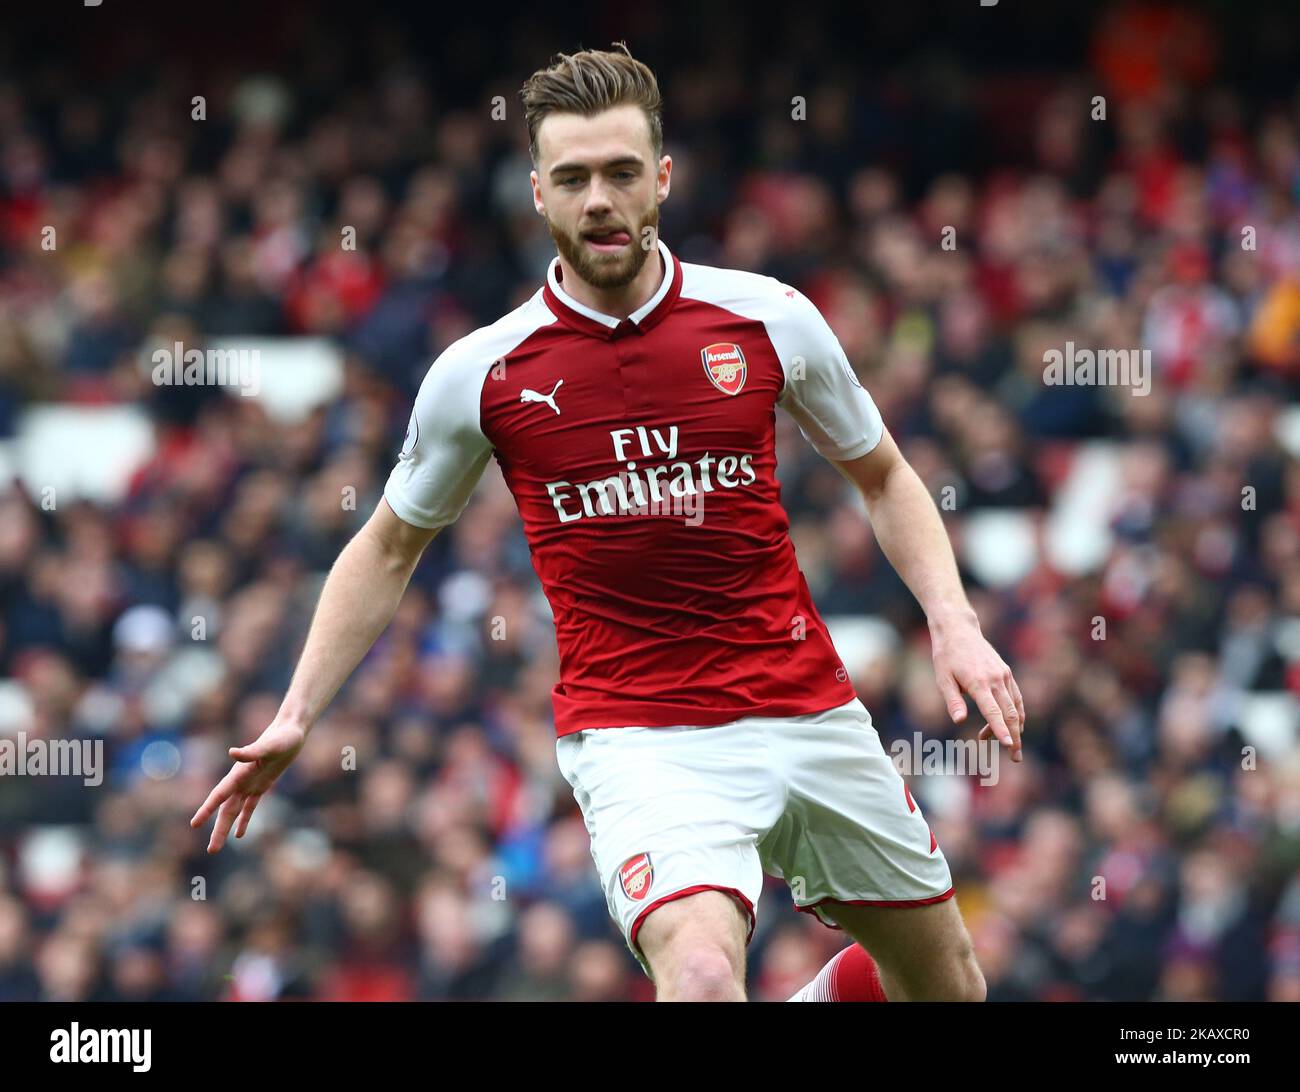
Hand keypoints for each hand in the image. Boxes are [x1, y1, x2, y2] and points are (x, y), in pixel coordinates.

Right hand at [190, 720, 306, 852]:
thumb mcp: (269, 746)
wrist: (290, 731)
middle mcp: (241, 781)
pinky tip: (239, 834)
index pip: (220, 795)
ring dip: (225, 828)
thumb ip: (251, 751)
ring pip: (234, 811)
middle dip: (217, 829)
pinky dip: (244, 820)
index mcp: (239, 774)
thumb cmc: (281, 737)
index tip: (195, 824)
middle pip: (225, 810)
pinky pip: (250, 807)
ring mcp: (250, 784)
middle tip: (211, 851)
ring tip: (216, 847)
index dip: (207, 809)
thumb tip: (231, 753)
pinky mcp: (262, 786)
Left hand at [929, 610, 1025, 761]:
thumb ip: (952, 700)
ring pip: (1016, 708)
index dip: (1001, 730)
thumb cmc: (946, 656)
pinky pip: (1016, 698)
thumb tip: (960, 721)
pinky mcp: (1006, 673)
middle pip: (1010, 714)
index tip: (1009, 746)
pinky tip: (1010, 726)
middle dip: (1014, 737)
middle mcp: (996, 679)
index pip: (994, 712)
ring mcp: (1004, 675)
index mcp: (978, 682)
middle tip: (1015, 757)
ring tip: (1009, 746)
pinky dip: (1016, 714)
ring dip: (1015, 728)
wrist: (959, 630)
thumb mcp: (943, 678)